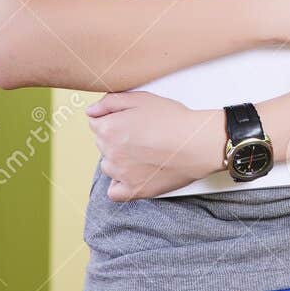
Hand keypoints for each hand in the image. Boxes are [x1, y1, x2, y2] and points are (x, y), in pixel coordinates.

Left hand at [86, 91, 222, 199]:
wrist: (198, 142)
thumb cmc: (174, 120)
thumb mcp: (141, 98)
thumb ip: (110, 102)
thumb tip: (91, 111)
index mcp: (108, 129)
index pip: (96, 124)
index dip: (113, 120)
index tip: (130, 121)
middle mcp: (110, 152)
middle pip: (102, 144)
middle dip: (116, 138)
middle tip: (141, 135)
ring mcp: (121, 174)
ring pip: (109, 166)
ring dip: (119, 160)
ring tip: (143, 153)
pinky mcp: (134, 190)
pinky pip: (115, 192)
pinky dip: (120, 185)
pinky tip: (132, 175)